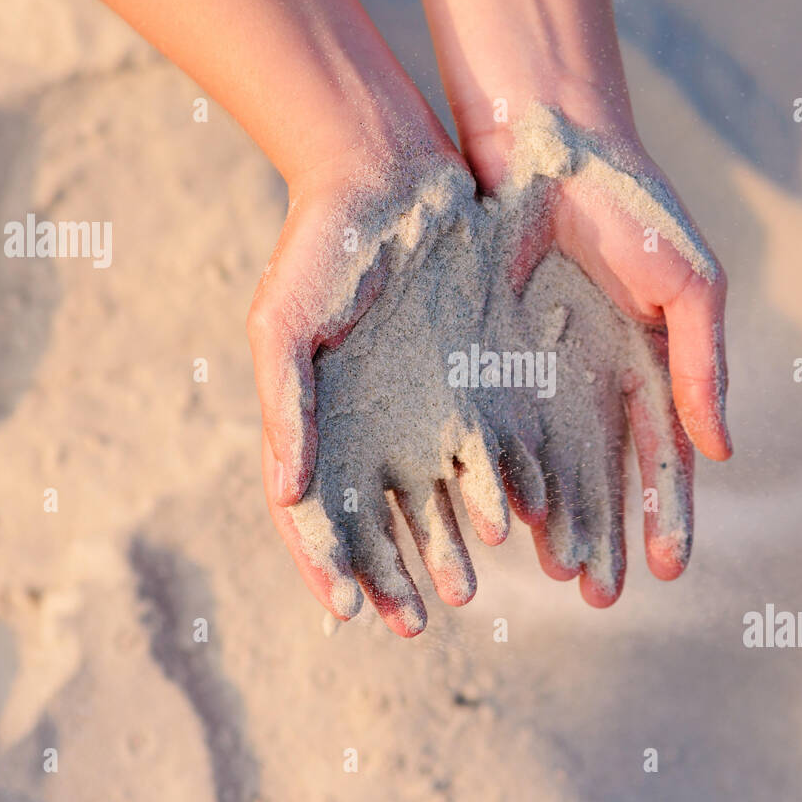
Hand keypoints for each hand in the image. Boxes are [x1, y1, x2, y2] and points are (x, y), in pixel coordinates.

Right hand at [252, 154, 549, 635]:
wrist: (389, 179)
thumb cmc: (319, 249)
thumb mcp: (285, 324)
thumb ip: (286, 405)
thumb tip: (288, 490)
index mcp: (318, 424)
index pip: (317, 513)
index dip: (328, 564)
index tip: (345, 610)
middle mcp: (373, 427)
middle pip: (381, 521)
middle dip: (397, 575)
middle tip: (418, 623)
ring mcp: (427, 408)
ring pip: (438, 497)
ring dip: (449, 548)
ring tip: (468, 590)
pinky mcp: (477, 383)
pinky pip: (491, 449)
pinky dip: (499, 490)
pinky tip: (517, 523)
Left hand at [408, 0, 731, 586]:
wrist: (547, 143)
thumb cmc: (635, 207)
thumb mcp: (691, 283)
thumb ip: (705, 365)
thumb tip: (724, 452)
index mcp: (655, 369)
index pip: (667, 460)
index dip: (671, 513)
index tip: (670, 567)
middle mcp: (601, 384)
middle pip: (608, 479)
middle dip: (609, 538)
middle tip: (602, 598)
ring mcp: (547, 375)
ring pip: (553, 466)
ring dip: (558, 521)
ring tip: (556, 573)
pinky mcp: (494, 358)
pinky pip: (501, 428)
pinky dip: (506, 473)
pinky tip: (503, 516)